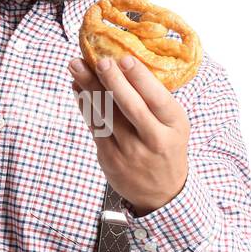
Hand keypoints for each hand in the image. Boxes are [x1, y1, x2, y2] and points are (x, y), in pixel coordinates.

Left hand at [68, 54, 189, 215]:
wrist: (162, 192)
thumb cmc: (166, 146)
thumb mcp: (174, 124)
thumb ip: (155, 99)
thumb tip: (122, 64)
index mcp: (174, 126)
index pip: (157, 99)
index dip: (140, 79)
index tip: (124, 59)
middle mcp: (153, 139)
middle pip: (131, 107)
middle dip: (112, 81)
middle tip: (99, 60)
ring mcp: (130, 152)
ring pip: (107, 115)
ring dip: (89, 88)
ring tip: (76, 66)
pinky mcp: (110, 159)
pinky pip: (95, 127)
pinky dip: (84, 105)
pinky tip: (77, 89)